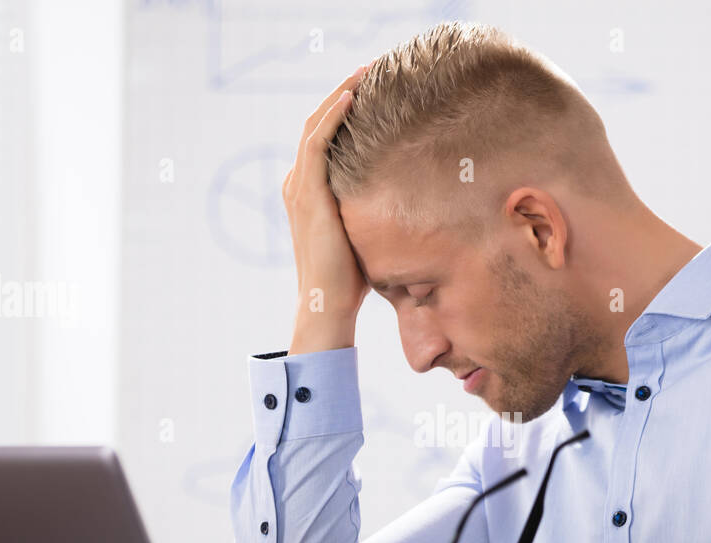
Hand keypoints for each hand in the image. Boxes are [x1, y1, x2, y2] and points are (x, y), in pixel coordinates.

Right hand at [283, 64, 371, 352]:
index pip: (322, 141)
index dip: (341, 114)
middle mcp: (298, 185)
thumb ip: (374, 214)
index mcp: (307, 193)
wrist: (329, 302)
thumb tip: (413, 207)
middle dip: (341, 95)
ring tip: (364, 74)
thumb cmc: (351, 280)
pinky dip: (332, 117)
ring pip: (314, 126)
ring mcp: (300, 188)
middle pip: (316, 125)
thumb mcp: (364, 235)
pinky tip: (352, 98)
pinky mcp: (308, 194)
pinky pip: (317, 143)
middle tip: (370, 71)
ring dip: (339, 96)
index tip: (370, 94)